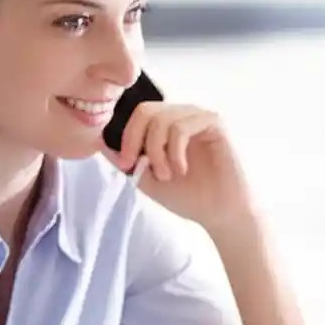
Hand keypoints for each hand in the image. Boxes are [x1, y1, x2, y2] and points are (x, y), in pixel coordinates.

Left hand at [99, 101, 254, 232]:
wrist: (222, 213)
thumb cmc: (191, 196)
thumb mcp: (148, 179)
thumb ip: (128, 160)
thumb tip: (102, 143)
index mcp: (169, 125)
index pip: (139, 114)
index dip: (126, 136)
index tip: (126, 164)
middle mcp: (184, 115)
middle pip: (146, 110)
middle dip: (135, 139)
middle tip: (138, 167)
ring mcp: (200, 117)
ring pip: (162, 118)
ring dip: (157, 151)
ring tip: (167, 175)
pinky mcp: (215, 123)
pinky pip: (181, 126)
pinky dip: (174, 151)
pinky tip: (181, 169)